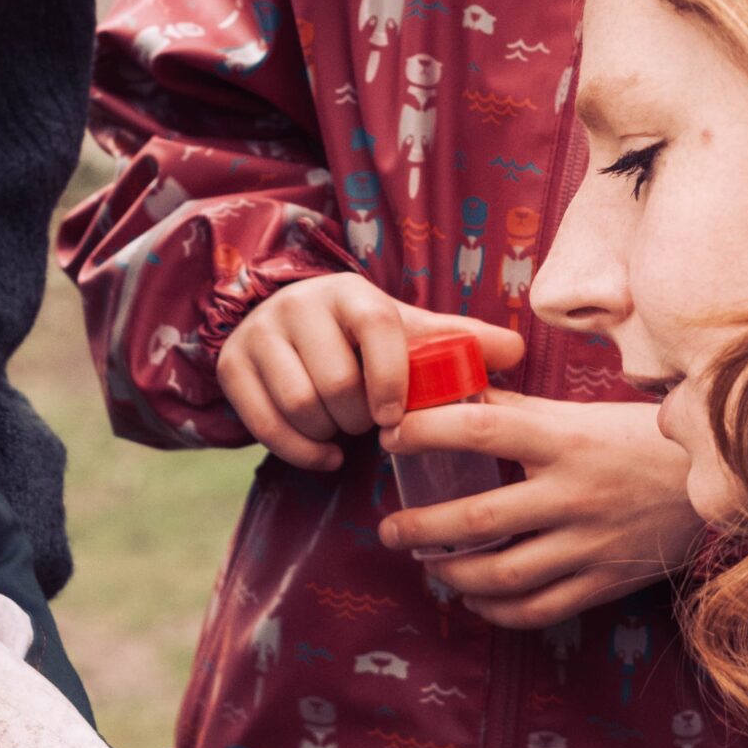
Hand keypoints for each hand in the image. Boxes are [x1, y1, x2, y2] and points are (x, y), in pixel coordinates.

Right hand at [217, 273, 523, 470]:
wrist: (287, 328)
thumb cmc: (360, 337)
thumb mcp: (406, 332)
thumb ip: (457, 341)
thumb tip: (517, 349)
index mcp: (350, 293)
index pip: (376, 328)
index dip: (390, 380)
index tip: (395, 417)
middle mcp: (299, 305)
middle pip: (334, 380)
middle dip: (358, 417)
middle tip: (369, 423)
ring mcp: (259, 334)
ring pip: (297, 403)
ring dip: (328, 432)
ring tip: (345, 432)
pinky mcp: (231, 366)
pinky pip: (263, 424)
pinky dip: (299, 451)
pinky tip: (324, 455)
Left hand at [379, 396, 702, 628]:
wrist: (715, 482)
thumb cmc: (638, 438)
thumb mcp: (579, 414)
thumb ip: (517, 410)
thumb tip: (451, 393)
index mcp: (566, 439)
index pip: (481, 428)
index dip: (426, 431)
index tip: (391, 436)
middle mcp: (574, 494)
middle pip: (478, 518)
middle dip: (420, 527)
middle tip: (389, 528)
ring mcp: (590, 544)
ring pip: (502, 574)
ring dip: (451, 573)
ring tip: (428, 563)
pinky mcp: (605, 583)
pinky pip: (537, 610)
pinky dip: (496, 610)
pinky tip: (474, 597)